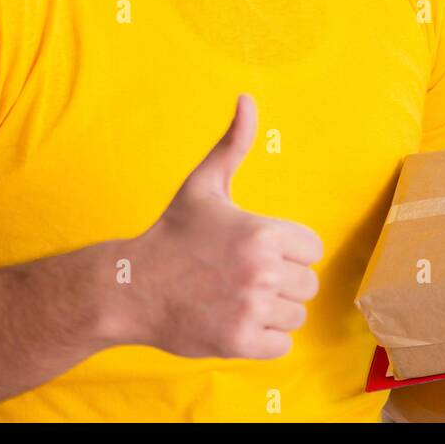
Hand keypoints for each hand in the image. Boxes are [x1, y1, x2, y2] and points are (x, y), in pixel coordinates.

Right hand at [120, 94, 323, 358]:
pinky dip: (263, 338)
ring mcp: (251, 309)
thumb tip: (247, 99)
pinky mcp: (240, 343)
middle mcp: (263, 271)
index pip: (312, 248)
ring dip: (272, 310)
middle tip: (242, 275)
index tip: (256, 250)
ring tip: (237, 297)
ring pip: (295, 315)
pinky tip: (235, 320)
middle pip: (306, 284)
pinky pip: (281, 345)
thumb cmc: (173, 232)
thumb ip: (233, 143)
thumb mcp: (204, 184)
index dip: (287, 249)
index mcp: (264, 232)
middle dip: (281, 281)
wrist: (132, 286)